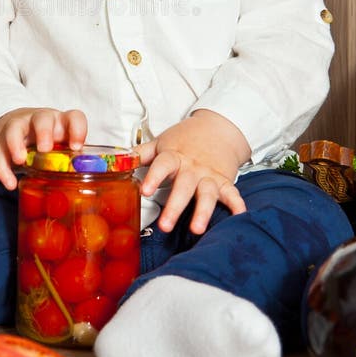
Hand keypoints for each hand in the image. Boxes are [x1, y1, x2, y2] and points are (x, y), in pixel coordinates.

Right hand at [0, 107, 87, 189]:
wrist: (13, 128)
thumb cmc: (47, 139)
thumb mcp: (61, 144)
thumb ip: (72, 158)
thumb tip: (89, 178)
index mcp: (60, 122)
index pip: (73, 117)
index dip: (77, 129)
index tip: (77, 147)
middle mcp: (39, 121)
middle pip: (42, 118)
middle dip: (44, 132)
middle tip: (45, 149)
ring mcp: (19, 128)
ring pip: (15, 129)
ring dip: (16, 144)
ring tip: (20, 161)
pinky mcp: (1, 141)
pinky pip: (0, 153)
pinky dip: (3, 169)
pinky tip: (10, 183)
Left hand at [136, 110, 249, 234]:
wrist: (218, 127)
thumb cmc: (185, 138)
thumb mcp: (161, 142)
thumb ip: (140, 154)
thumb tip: (117, 161)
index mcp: (174, 156)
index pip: (162, 165)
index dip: (154, 177)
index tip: (145, 191)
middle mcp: (192, 167)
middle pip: (184, 186)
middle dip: (175, 206)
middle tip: (165, 226)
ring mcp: (209, 174)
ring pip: (207, 193)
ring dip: (203, 211)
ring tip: (196, 229)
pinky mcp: (225, 180)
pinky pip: (232, 192)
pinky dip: (237, 204)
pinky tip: (239, 216)